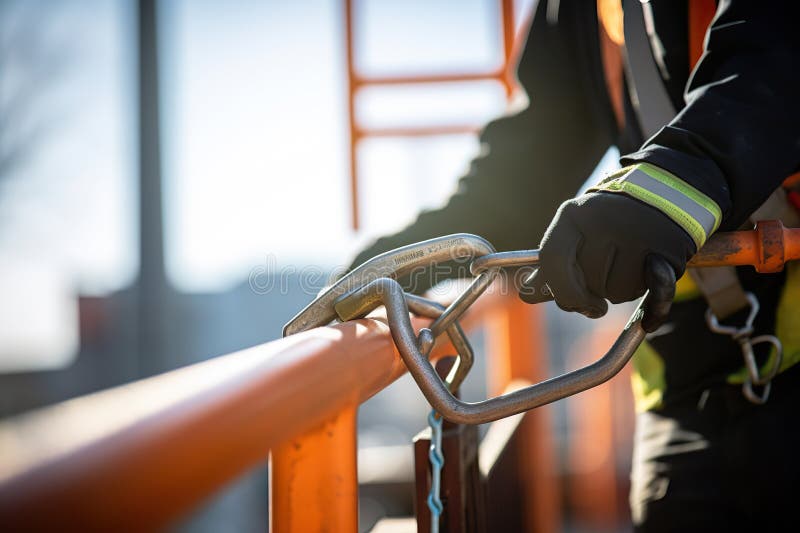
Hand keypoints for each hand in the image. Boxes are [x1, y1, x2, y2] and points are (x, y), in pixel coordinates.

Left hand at [520, 192, 691, 331]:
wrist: (666, 191)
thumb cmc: (610, 221)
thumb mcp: (578, 229)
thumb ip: (554, 263)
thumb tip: (528, 292)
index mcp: (572, 215)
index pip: (551, 261)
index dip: (559, 290)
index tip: (572, 303)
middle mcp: (602, 221)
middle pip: (586, 283)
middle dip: (594, 291)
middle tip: (605, 278)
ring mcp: (636, 232)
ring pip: (617, 292)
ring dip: (621, 290)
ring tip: (631, 263)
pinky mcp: (666, 245)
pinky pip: (652, 293)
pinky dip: (653, 305)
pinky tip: (649, 301)